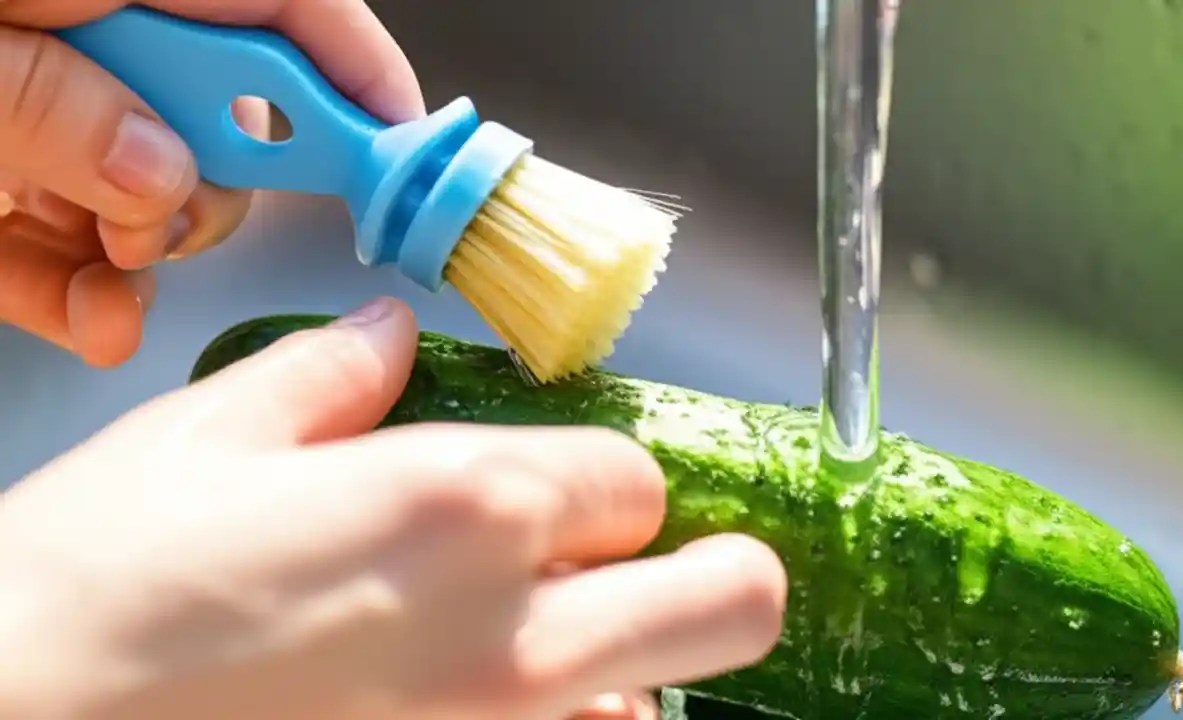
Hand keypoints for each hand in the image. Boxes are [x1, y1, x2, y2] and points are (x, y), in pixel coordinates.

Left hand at [0, 1, 424, 366]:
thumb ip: (62, 106)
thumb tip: (158, 177)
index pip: (288, 9)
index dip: (361, 76)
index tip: (401, 160)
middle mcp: (95, 35)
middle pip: (226, 117)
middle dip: (212, 194)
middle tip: (163, 223)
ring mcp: (49, 106)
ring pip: (154, 193)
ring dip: (142, 256)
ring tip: (104, 270)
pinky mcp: (2, 168)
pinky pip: (65, 236)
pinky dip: (75, 288)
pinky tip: (84, 314)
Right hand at [0, 297, 786, 719]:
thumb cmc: (84, 602)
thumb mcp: (199, 444)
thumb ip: (327, 381)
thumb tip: (388, 343)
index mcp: (464, 507)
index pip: (639, 477)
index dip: (597, 476)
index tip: (548, 484)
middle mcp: (516, 639)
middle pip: (734, 601)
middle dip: (707, 572)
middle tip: (636, 570)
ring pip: (651, 707)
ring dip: (613, 671)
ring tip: (505, 659)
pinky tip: (459, 717)